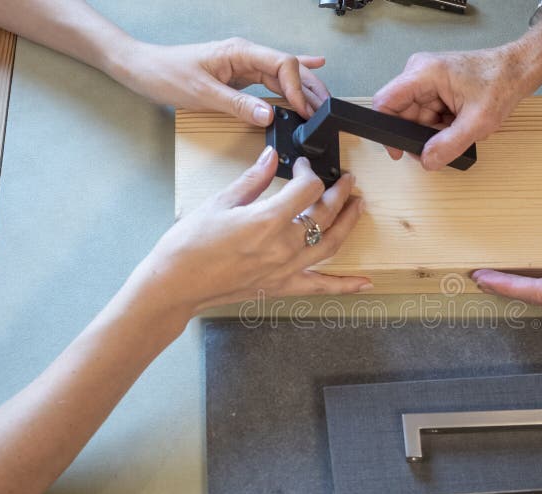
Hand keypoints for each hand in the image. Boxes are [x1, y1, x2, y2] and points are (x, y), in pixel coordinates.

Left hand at [111, 38, 329, 124]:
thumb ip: (238, 105)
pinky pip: (273, 76)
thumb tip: (269, 114)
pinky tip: (314, 67)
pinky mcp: (241, 75)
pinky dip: (294, 76)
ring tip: (322, 105)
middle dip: (310, 89)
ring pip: (284, 74)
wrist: (143, 69)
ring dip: (304, 89)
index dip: (298, 87)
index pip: (282, 64)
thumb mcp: (203, 94)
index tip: (304, 110)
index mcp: (240, 52)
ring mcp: (244, 64)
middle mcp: (246, 55)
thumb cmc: (167, 74)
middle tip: (324, 112)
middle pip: (290, 68)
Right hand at [130, 148, 370, 315]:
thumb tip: (271, 159)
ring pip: (331, 243)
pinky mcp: (282, 286)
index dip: (310, 172)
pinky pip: (321, 286)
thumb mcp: (219, 203)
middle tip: (347, 180)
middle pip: (325, 214)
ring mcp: (286, 269)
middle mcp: (283, 246)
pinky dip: (345, 285)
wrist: (176, 285)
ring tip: (359, 206)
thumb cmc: (189, 245)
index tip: (303, 167)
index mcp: (267, 220)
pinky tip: (365, 283)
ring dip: (349, 223)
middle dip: (339, 193)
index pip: (307, 189)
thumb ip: (252, 180)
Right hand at [373, 44, 539, 170]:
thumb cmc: (502, 83)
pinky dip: (441, 126)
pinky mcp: (436, 88)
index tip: (398, 151)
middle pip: (402, 115)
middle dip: (420, 135)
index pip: (385, 102)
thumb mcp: (477, 122)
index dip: (386, 130)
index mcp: (424, 73)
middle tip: (443, 145)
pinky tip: (459, 124)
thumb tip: (427, 161)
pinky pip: (428, 115)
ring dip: (434, 132)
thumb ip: (449, 146)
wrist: (519, 70)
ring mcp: (427, 81)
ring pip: (416, 119)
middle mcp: (420, 73)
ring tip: (459, 129)